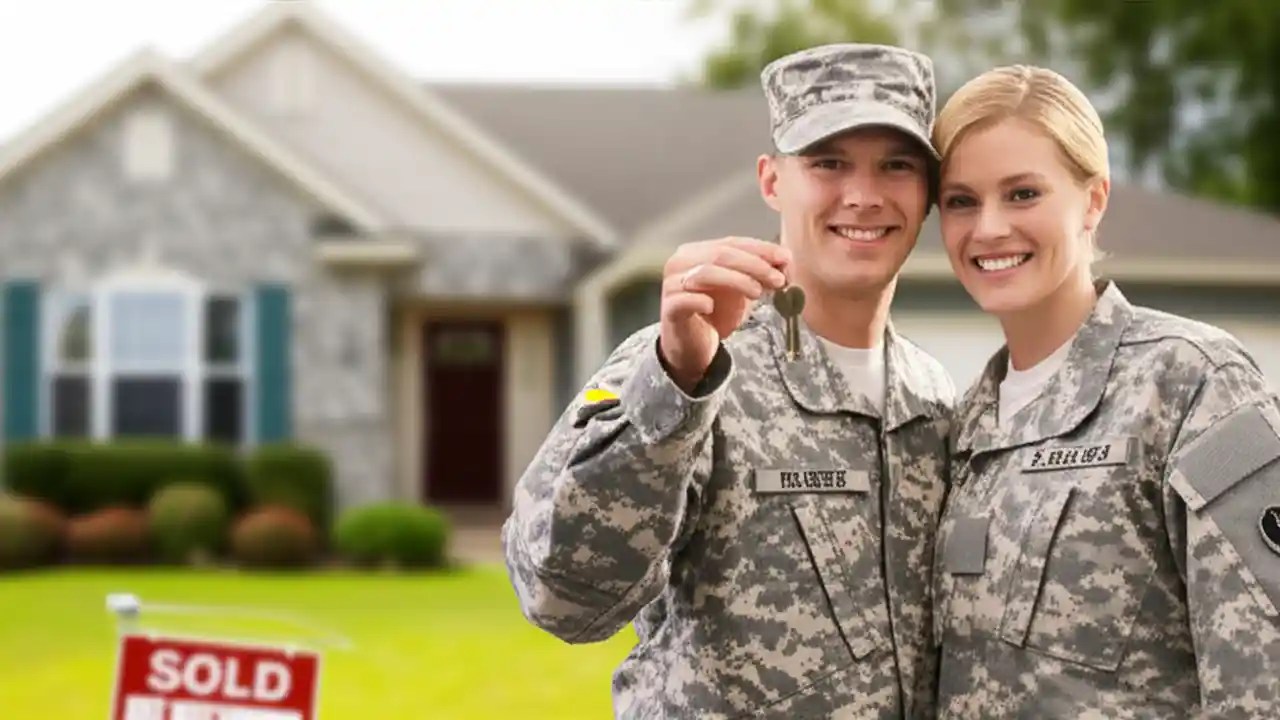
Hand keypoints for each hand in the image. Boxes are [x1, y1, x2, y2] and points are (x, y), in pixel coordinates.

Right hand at [659, 237, 790, 391]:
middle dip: (754, 265)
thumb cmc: (716, 313)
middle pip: (721, 254)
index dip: (761, 249)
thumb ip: (760, 273)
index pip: (732, 243)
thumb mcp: (743, 290)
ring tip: (758, 294)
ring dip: (737, 280)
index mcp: (698, 251)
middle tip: (778, 279)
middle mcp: (681, 262)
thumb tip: (786, 261)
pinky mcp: (669, 308)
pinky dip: (700, 300)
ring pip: (706, 273)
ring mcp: (672, 284)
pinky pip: (684, 299)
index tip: (786, 258)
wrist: (694, 346)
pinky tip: (712, 306)